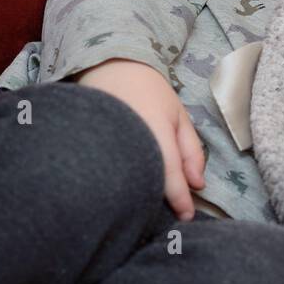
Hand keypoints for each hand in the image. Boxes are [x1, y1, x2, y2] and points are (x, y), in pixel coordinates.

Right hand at [72, 58, 204, 219]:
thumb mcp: (179, 117)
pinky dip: (115, 183)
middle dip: (157, 201)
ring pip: (122, 182)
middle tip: (167, 213)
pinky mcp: (85, 147)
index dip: (179, 200)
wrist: (109, 67)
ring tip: (144, 200)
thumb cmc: (150, 92)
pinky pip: (103, 174)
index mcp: (154, 129)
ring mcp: (104, 143)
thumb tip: (198, 186)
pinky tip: (121, 187)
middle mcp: (128, 138)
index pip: (168, 174)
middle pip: (144, 182)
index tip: (186, 216)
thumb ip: (191, 152)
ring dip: (135, 194)